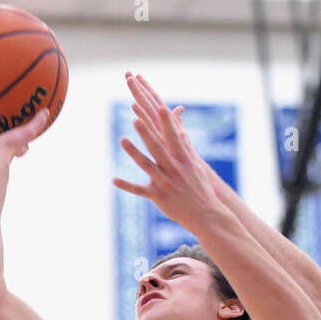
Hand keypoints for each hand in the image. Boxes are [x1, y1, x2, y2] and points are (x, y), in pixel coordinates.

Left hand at [113, 71, 224, 230]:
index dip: (166, 121)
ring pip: (147, 165)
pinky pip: (140, 190)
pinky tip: (114, 180)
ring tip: (122, 139)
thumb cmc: (199, 187)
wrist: (206, 214)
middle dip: (147, 132)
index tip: (159, 106)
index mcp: (183, 159)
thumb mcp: (195, 164)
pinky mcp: (159, 197)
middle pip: (158, 147)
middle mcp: (174, 168)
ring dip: (134, 152)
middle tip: (135, 117)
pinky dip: (127, 186)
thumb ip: (185, 145)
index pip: (173, 136)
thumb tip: (183, 130)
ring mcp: (166, 182)